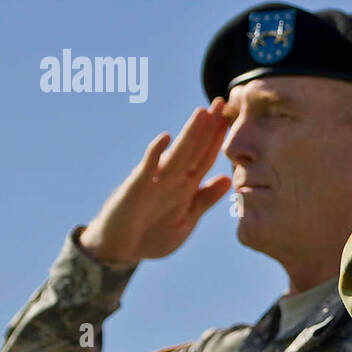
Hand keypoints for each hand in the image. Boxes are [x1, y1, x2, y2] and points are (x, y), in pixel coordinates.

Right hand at [78, 99, 231, 264]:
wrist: (119, 250)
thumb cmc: (152, 235)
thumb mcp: (187, 220)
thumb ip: (205, 199)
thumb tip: (227, 178)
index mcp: (186, 186)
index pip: (206, 157)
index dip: (218, 139)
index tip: (232, 117)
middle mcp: (172, 178)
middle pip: (194, 148)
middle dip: (208, 127)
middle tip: (222, 101)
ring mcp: (154, 181)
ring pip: (176, 153)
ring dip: (189, 134)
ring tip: (202, 113)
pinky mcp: (136, 188)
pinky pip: (146, 169)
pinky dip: (155, 154)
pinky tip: (164, 138)